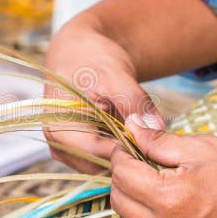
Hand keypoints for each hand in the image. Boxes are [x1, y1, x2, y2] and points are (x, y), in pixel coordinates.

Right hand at [44, 16, 163, 173]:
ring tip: (146, 134)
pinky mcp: (79, 151)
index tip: (157, 143)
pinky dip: (122, 151)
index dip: (130, 151)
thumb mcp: (115, 75)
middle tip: (158, 140)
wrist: (82, 51)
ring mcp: (68, 151)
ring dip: (127, 155)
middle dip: (130, 155)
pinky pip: (105, 160)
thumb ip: (135, 102)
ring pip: (106, 167)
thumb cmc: (92, 58)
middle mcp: (58, 146)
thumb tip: (157, 129)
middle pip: (102, 166)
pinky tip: (136, 136)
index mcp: (59, 129)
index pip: (99, 154)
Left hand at [110, 114, 216, 217]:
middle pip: (120, 201)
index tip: (130, 148)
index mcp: (171, 197)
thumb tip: (130, 128)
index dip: (122, 155)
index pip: (122, 173)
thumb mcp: (206, 148)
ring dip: (134, 207)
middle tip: (141, 167)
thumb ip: (160, 142)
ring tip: (155, 192)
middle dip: (124, 179)